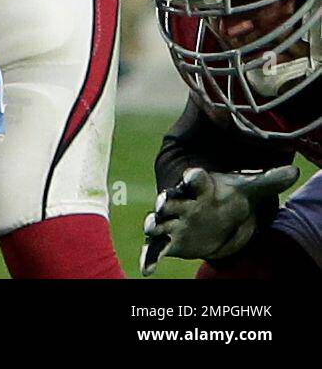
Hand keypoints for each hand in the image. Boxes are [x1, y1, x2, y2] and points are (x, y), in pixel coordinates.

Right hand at [140, 165, 299, 275]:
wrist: (215, 219)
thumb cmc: (229, 199)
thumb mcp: (248, 191)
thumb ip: (268, 182)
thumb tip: (295, 171)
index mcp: (200, 187)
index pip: (195, 179)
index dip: (193, 178)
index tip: (191, 176)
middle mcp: (183, 202)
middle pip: (171, 199)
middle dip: (165, 201)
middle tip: (162, 204)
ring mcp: (174, 221)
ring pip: (159, 222)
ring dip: (153, 225)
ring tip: (150, 229)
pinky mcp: (171, 241)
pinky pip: (157, 250)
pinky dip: (150, 258)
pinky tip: (147, 270)